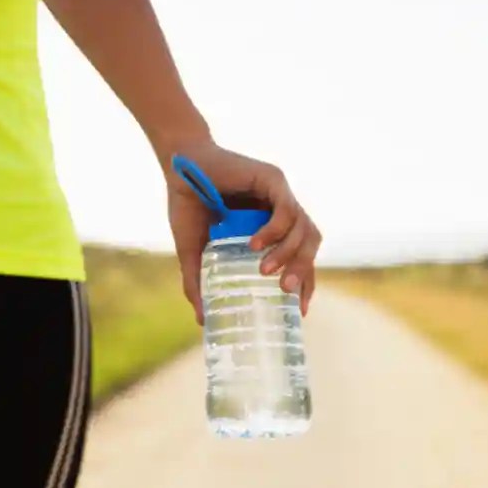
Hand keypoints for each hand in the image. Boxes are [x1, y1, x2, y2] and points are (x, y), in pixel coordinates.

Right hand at [166, 142, 321, 323]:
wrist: (178, 167)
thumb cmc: (188, 205)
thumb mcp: (194, 251)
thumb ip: (199, 281)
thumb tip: (202, 319)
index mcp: (272, 229)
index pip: (301, 259)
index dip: (306, 283)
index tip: (300, 309)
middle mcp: (282, 211)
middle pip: (309, 245)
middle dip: (303, 271)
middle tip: (286, 291)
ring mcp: (280, 194)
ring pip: (304, 229)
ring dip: (290, 253)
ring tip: (266, 271)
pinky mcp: (273, 179)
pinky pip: (286, 209)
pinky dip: (274, 230)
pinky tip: (254, 244)